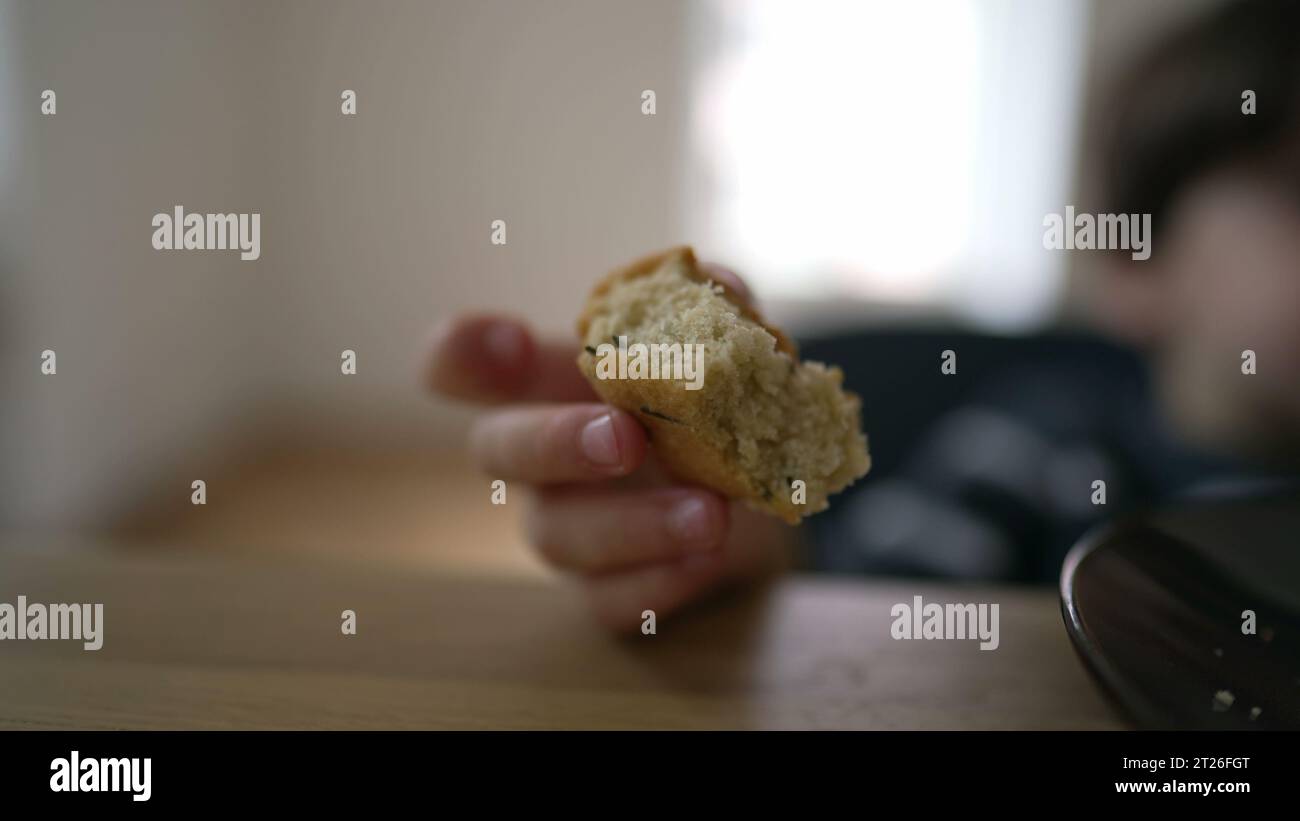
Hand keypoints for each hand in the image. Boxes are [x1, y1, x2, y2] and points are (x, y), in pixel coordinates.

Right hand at [424, 268, 796, 630]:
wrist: (753, 493)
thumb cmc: (706, 402)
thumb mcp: (712, 348)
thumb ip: (710, 314)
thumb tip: (725, 292)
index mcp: (545, 382)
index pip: (461, 365)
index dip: (462, 354)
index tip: (510, 342)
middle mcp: (539, 456)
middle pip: (498, 451)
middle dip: (556, 443)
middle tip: (624, 439)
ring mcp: (568, 526)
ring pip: (558, 536)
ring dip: (636, 525)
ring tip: (710, 515)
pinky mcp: (607, 589)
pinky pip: (610, 600)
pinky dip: (658, 582)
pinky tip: (705, 562)